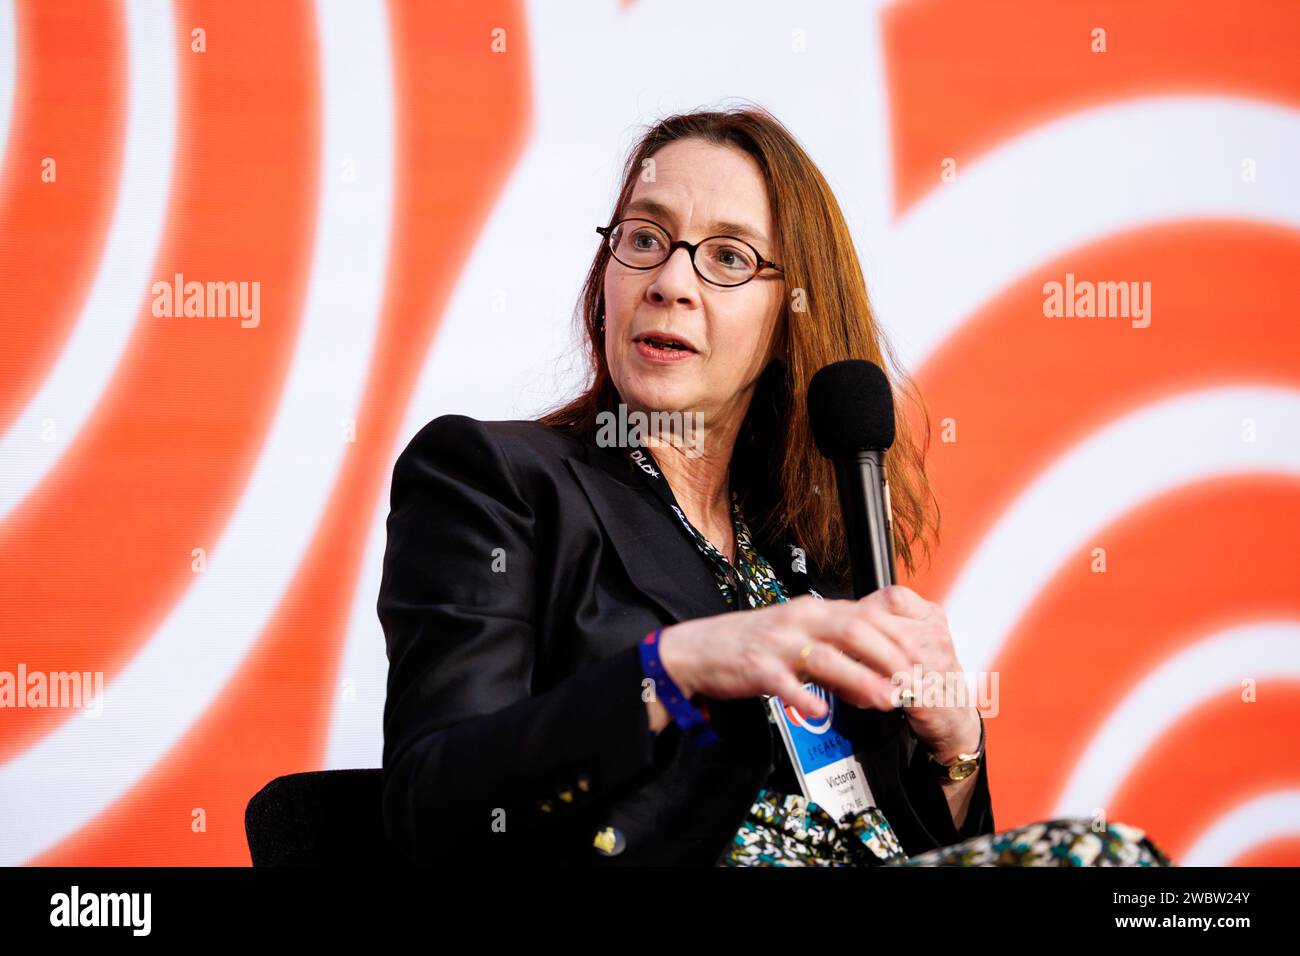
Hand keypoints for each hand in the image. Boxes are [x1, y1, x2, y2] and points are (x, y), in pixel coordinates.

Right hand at [657, 585, 978, 758]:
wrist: (697, 650)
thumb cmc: (751, 646)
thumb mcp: (798, 637)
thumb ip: (837, 652)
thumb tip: (877, 679)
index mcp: (812, 610)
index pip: (865, 616)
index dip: (897, 638)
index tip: (922, 660)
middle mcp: (798, 619)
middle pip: (853, 630)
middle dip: (889, 657)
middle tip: (914, 682)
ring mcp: (776, 642)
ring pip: (825, 656)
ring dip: (860, 679)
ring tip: (885, 699)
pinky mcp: (755, 666)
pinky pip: (784, 682)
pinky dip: (804, 698)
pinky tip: (820, 712)